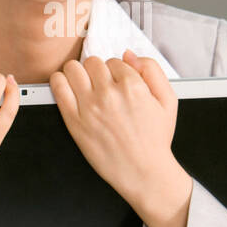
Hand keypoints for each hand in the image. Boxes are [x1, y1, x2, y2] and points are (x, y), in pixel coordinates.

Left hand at [49, 49, 182, 211]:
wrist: (143, 171)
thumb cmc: (154, 140)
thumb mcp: (168, 100)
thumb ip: (152, 70)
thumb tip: (129, 55)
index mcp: (133, 86)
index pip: (114, 60)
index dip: (115, 71)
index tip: (116, 83)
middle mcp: (109, 94)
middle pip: (93, 62)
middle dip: (97, 71)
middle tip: (100, 85)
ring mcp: (89, 107)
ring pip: (73, 69)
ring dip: (77, 73)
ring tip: (83, 84)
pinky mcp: (74, 120)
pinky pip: (58, 87)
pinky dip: (59, 81)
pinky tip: (67, 87)